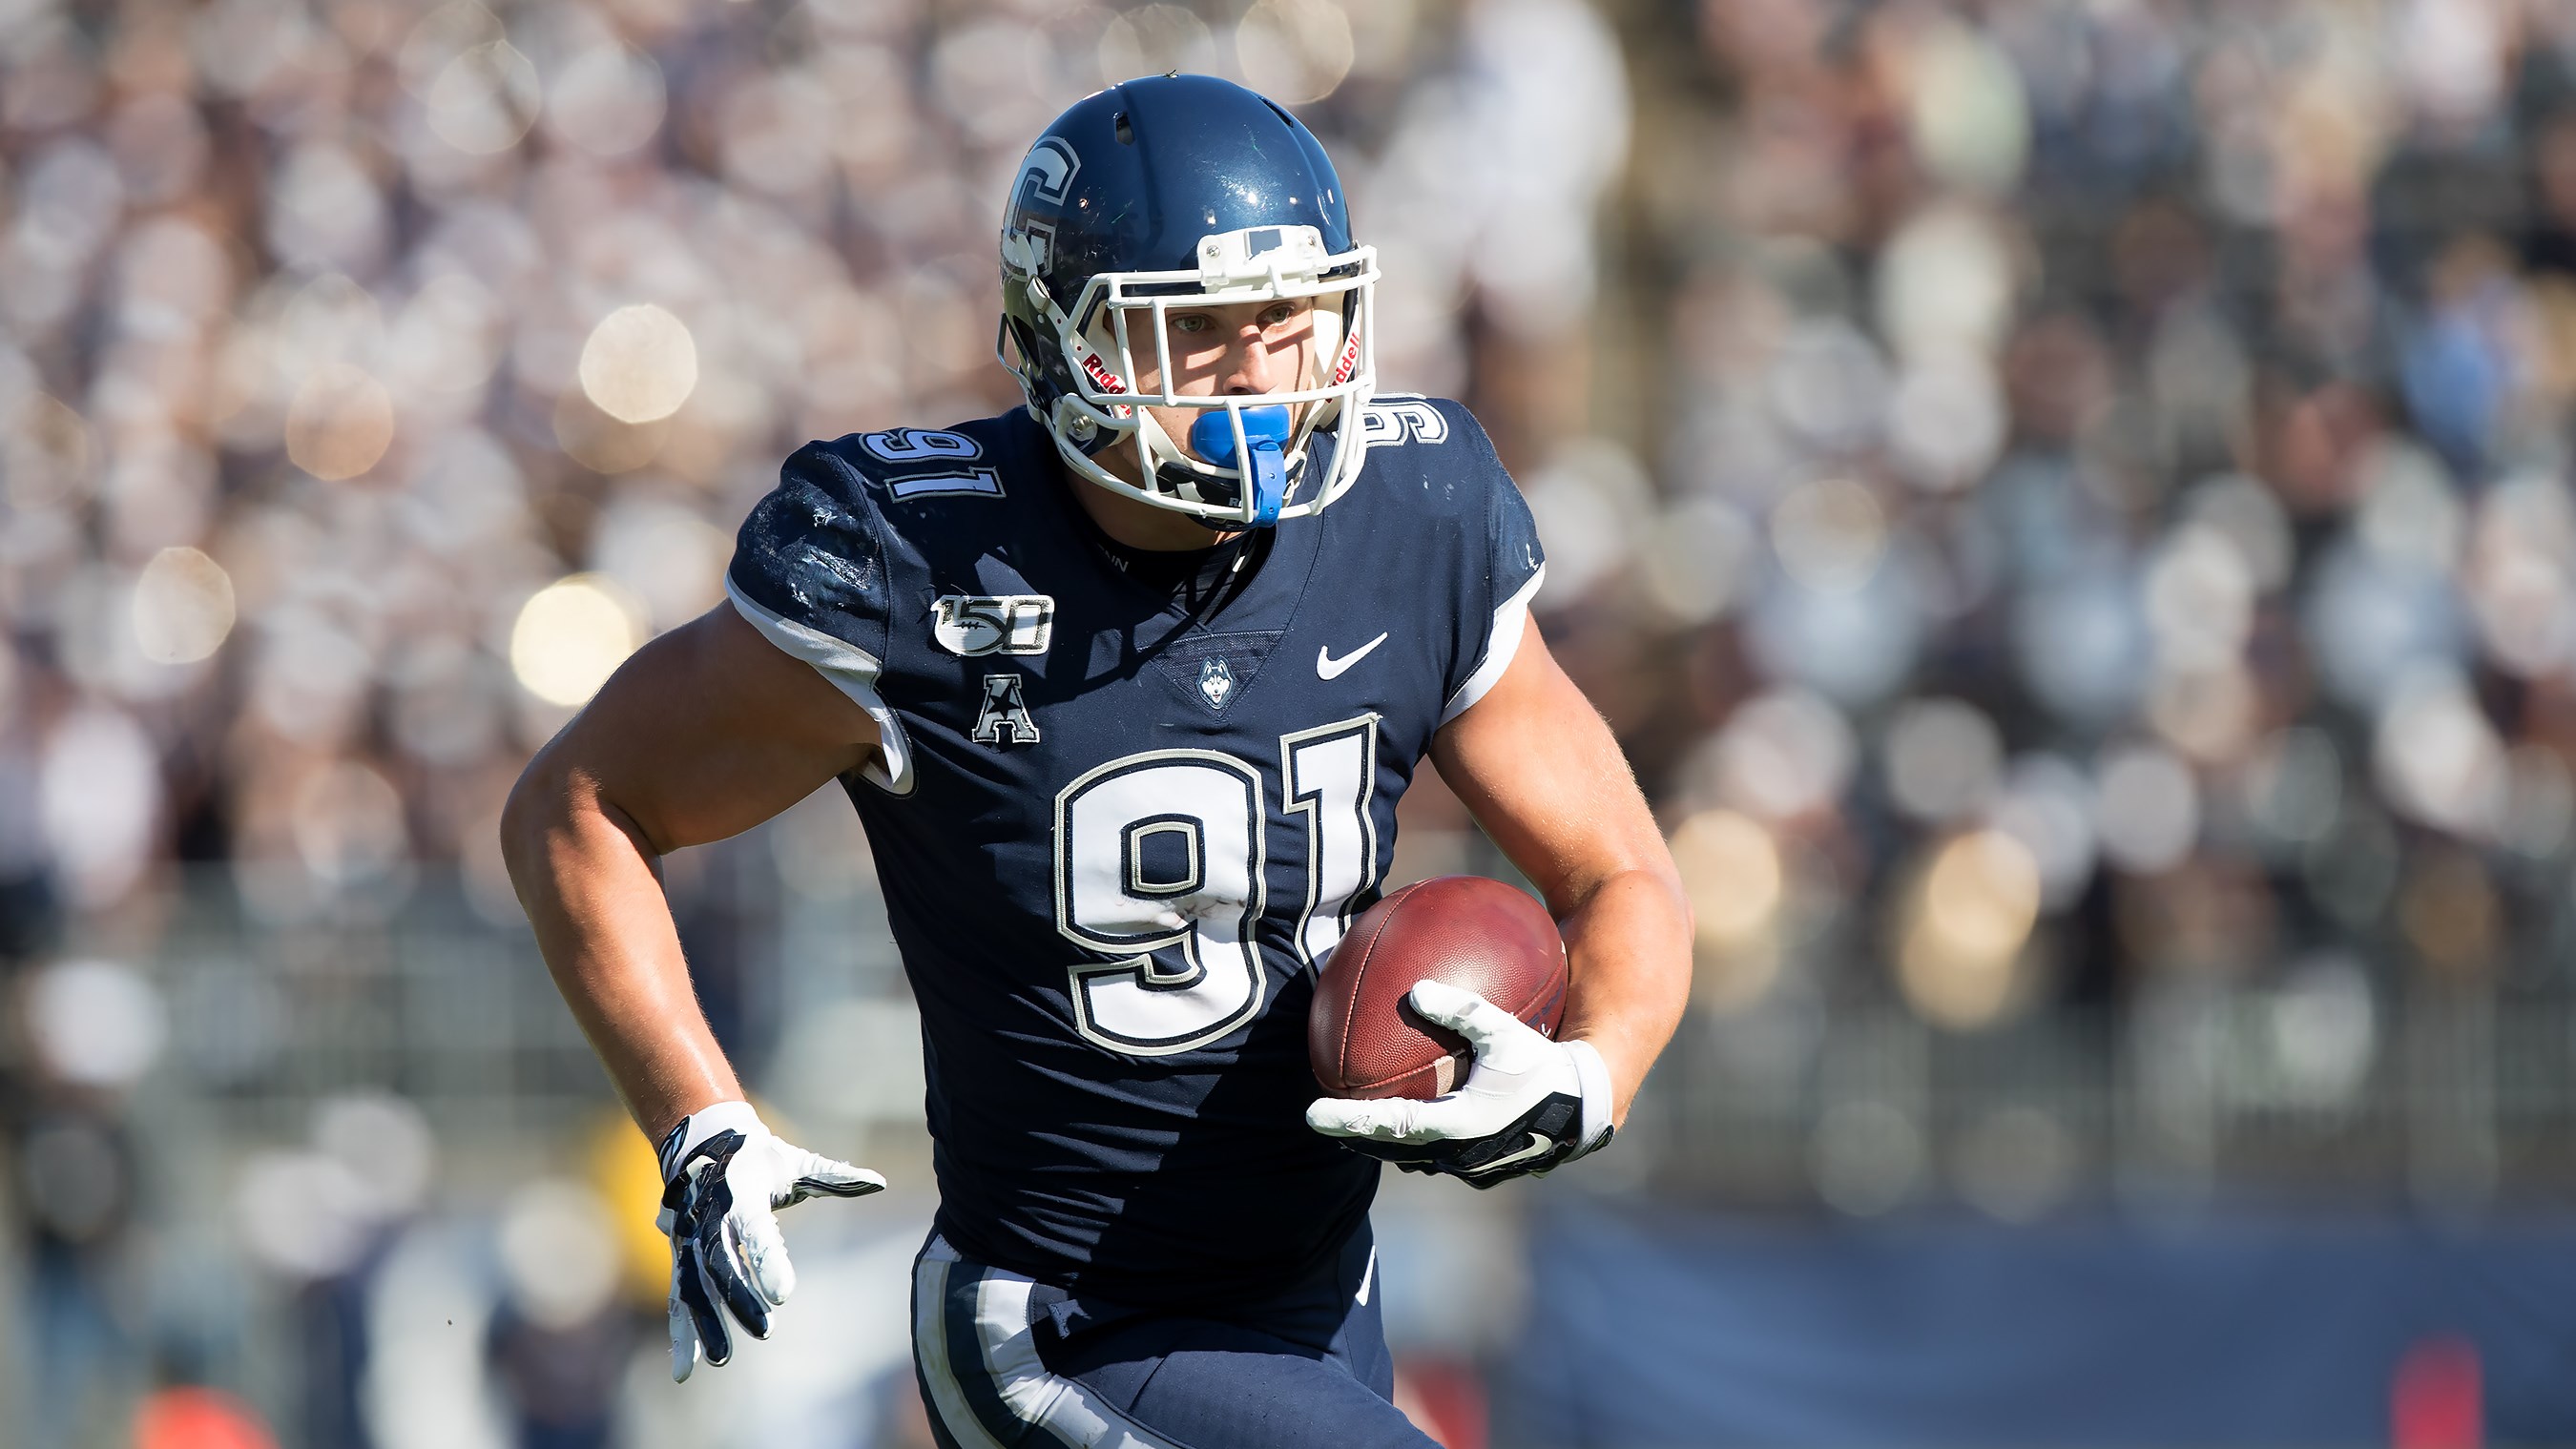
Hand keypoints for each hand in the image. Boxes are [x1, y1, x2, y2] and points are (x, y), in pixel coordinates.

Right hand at [656, 1101, 883, 1381]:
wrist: (700, 1142)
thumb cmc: (759, 1157)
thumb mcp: (795, 1162)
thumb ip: (834, 1177)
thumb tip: (878, 1182)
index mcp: (741, 1195)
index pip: (755, 1232)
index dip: (768, 1261)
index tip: (784, 1295)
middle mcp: (709, 1219)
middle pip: (721, 1265)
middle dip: (740, 1300)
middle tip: (765, 1332)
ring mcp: (689, 1240)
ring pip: (694, 1286)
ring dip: (706, 1324)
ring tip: (720, 1360)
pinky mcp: (680, 1257)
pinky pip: (680, 1297)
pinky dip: (682, 1333)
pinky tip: (685, 1372)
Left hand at [1304, 980, 1615, 1187]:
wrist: (1591, 1106)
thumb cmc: (1548, 1065)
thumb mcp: (1505, 1032)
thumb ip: (1462, 1010)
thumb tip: (1417, 988)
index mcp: (1459, 1124)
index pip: (1389, 1124)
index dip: (1347, 1119)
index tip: (1310, 1114)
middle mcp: (1462, 1154)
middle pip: (1394, 1150)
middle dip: (1359, 1137)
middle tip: (1327, 1122)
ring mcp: (1476, 1166)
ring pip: (1419, 1158)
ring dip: (1390, 1144)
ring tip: (1363, 1127)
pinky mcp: (1491, 1167)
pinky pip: (1445, 1157)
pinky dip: (1422, 1143)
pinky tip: (1418, 1123)